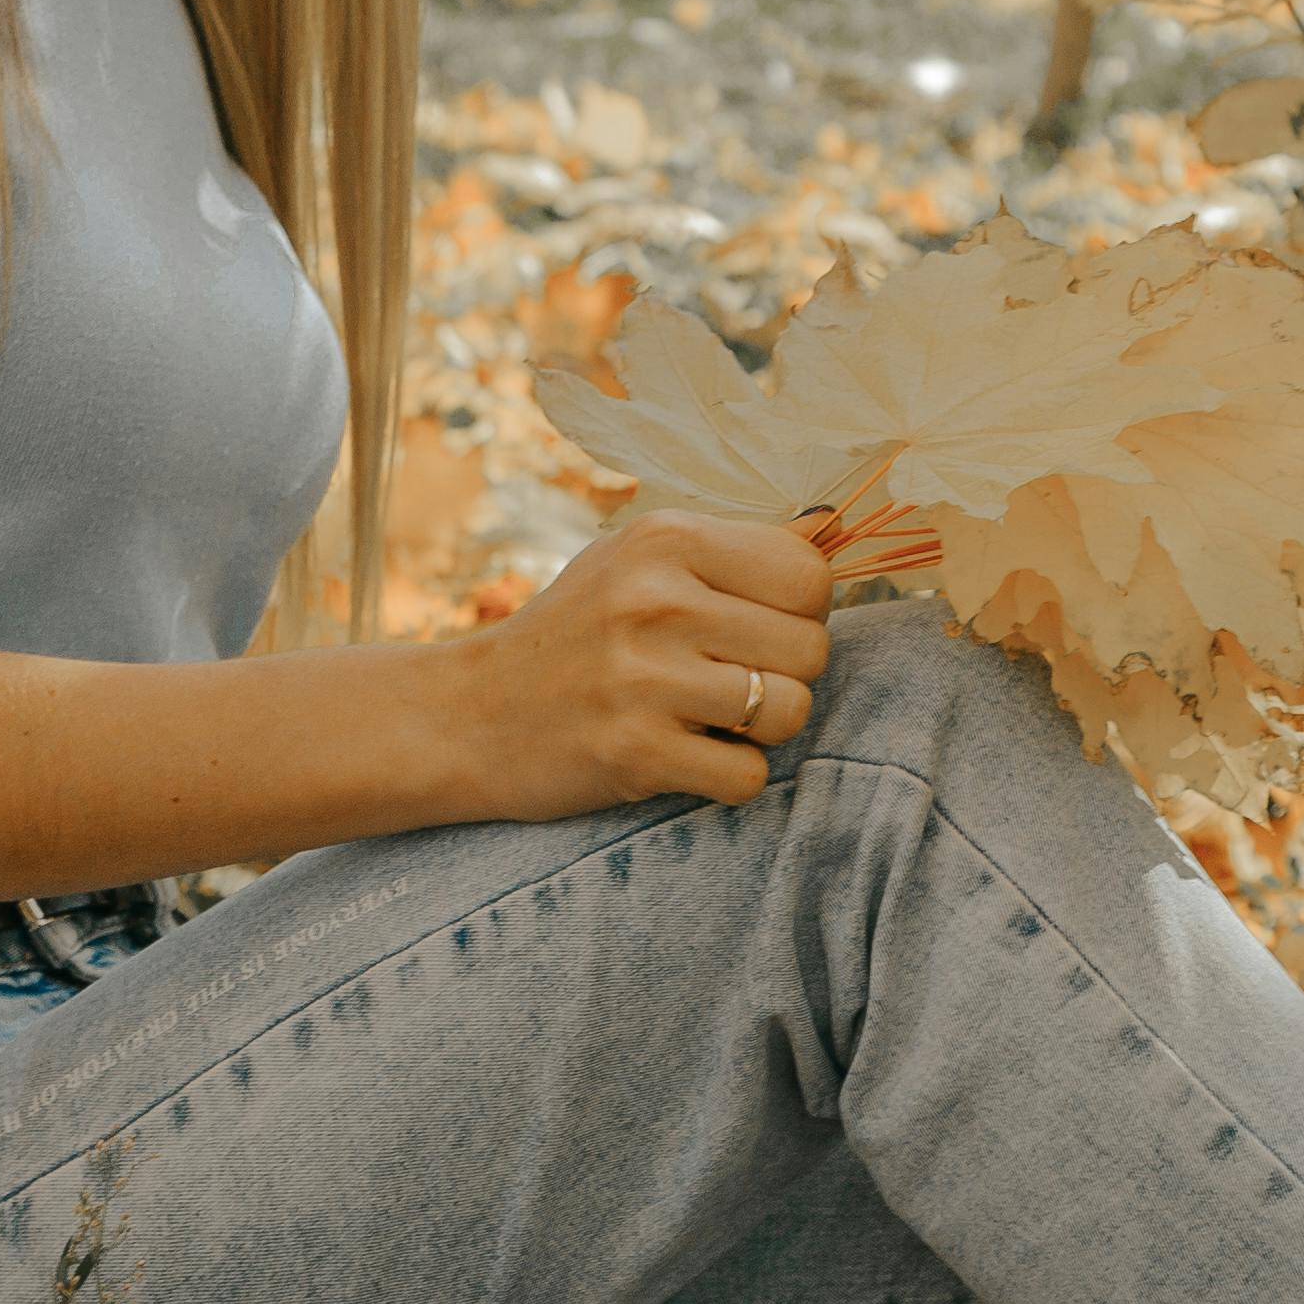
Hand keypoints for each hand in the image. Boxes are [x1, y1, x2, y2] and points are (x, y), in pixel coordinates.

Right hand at [441, 508, 835, 821]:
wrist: (469, 715)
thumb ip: (731, 548)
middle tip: (728, 680)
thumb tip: (834, 525)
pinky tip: (686, 757)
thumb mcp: (635, 560)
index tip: (758, 626)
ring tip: (709, 718)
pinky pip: (748, 776)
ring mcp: (644, 680)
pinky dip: (729, 778)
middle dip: (785, 674)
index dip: (800, 610)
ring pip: (792, 712)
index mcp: (665, 539)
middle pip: (811, 648)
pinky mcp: (636, 754)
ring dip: (762, 729)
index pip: (809, 575)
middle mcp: (656, 601)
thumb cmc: (572, 633)